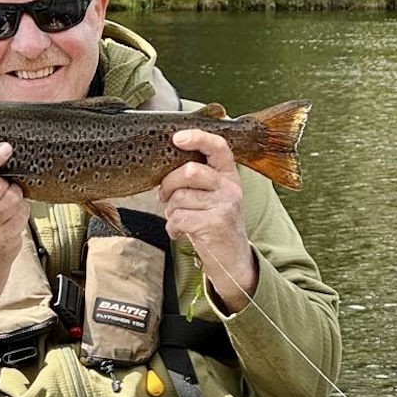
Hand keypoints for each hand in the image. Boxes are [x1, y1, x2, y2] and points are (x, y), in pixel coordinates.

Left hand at [158, 129, 257, 312]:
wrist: (232, 259)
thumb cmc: (213, 222)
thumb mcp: (212, 196)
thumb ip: (196, 179)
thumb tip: (164, 167)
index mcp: (228, 175)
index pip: (217, 147)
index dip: (197, 138)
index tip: (176, 138)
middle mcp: (230, 187)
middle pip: (189, 172)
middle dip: (168, 185)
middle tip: (164, 197)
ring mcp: (225, 206)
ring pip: (180, 197)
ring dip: (170, 210)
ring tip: (177, 218)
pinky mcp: (215, 224)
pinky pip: (179, 218)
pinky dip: (172, 227)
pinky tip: (179, 232)